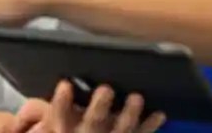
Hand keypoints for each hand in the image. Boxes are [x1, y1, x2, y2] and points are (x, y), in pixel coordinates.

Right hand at [5, 81, 166, 132]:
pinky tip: (159, 113)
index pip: (59, 117)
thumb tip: (55, 85)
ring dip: (130, 115)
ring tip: (137, 97)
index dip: (61, 103)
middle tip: (107, 89)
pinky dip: (150, 125)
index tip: (66, 84)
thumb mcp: (54, 125)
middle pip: (93, 124)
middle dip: (100, 107)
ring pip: (120, 131)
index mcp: (63, 131)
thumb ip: (51, 111)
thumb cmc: (70, 131)